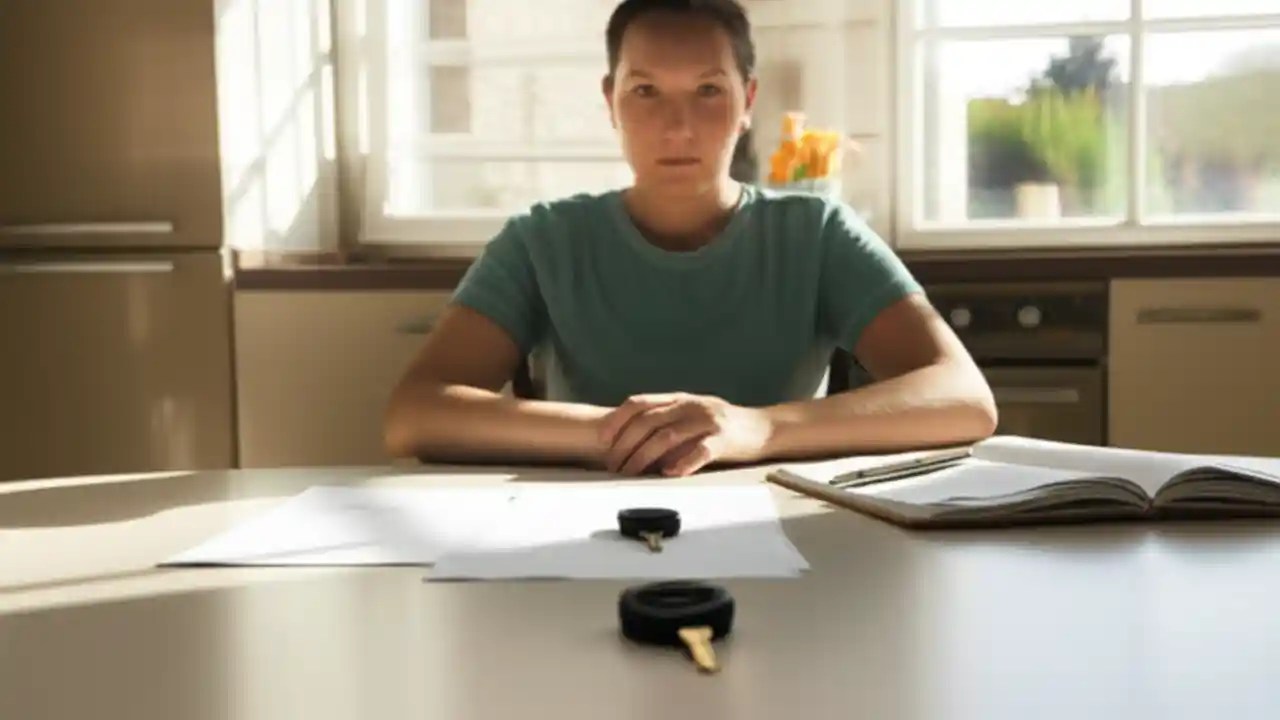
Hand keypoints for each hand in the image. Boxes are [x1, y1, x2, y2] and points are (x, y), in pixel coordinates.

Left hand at [598, 393, 774, 476]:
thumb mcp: (691, 417)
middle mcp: (690, 405)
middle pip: (648, 422)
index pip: (640, 403)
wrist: (764, 428)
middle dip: (625, 444)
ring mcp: (708, 420)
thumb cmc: (721, 428)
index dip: (617, 420)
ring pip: (668, 436)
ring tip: (631, 474)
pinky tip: (669, 474)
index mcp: (679, 399)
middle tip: (613, 466)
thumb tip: (630, 445)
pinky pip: (700, 450)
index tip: (602, 440)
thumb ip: (665, 424)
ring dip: (644, 457)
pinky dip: (683, 462)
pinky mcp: (725, 439)